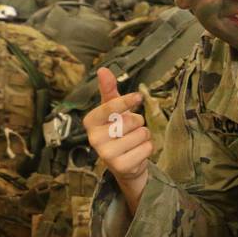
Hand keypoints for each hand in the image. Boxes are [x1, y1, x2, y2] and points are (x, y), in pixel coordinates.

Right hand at [84, 66, 150, 206]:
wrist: (124, 162)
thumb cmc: (118, 130)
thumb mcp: (113, 110)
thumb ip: (108, 90)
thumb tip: (103, 70)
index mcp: (90, 122)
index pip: (110, 106)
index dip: (127, 100)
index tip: (138, 97)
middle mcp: (94, 139)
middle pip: (132, 120)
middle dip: (137, 123)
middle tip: (129, 130)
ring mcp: (106, 154)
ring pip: (142, 133)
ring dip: (143, 136)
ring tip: (132, 142)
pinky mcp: (121, 166)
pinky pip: (147, 147)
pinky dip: (147, 148)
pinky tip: (136, 153)